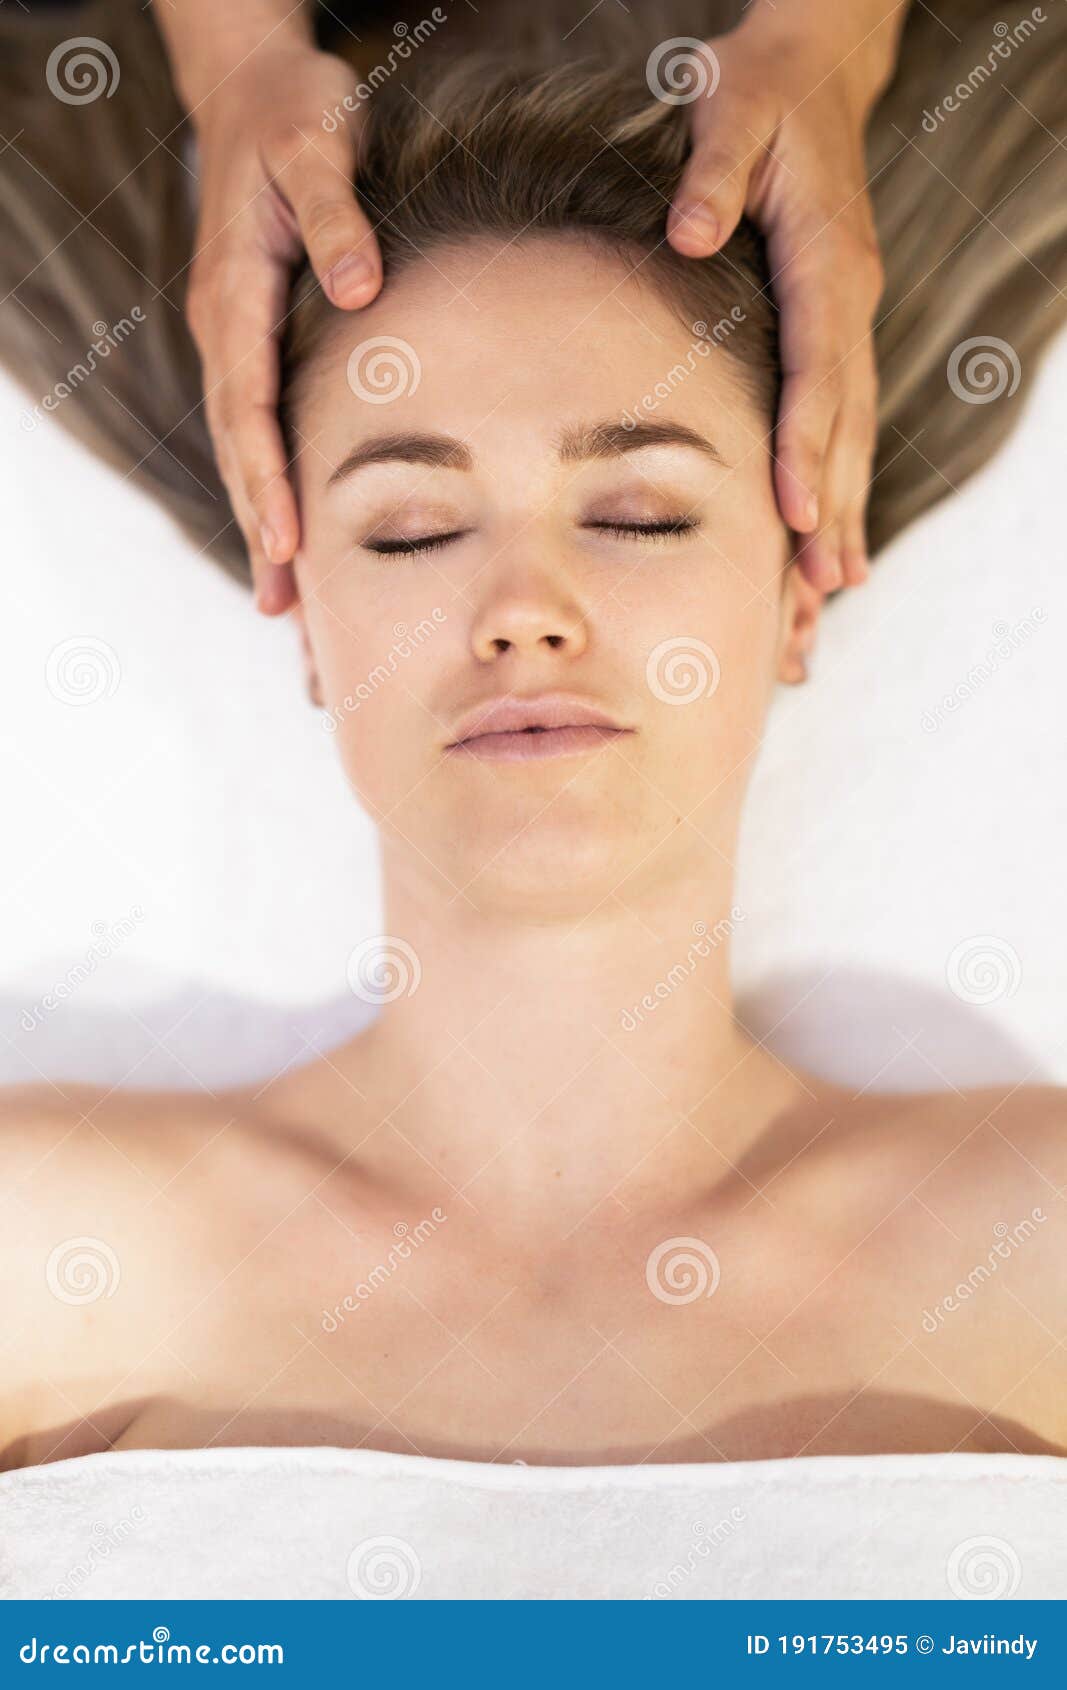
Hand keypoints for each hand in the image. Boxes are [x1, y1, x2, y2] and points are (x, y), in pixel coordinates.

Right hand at [185, 44, 381, 611]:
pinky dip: (269, 482)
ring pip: (243, 446)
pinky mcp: (252, 338)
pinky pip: (256, 425)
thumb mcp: (317, 146)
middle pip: (238, 446)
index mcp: (235, 292)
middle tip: (285, 609)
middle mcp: (224, 325)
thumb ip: (336, 218)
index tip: (288, 542)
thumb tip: (362, 290)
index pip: (248, 406)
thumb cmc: (295, 113)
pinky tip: (291, 531)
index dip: (266, 478)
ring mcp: (233, 336)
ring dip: (260, 521)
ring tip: (283, 602)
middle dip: (259, 528)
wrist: (256, 88)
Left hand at [666, 24, 891, 591]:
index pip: (818, 369)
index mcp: (825, 260)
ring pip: (854, 431)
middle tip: (820, 596)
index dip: (806, 445)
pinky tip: (831, 535)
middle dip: (832, 511)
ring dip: (844, 512)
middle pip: (846, 423)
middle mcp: (849, 298)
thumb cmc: (761, 88)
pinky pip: (845, 417)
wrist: (815, 68)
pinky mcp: (838, 326)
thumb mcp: (731, 107)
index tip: (793, 515)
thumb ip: (711, 170)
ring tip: (834, 594)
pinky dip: (840, 478)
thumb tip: (687, 233)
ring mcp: (851, 316)